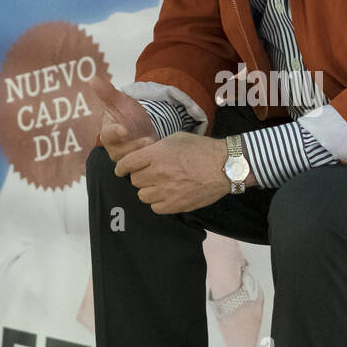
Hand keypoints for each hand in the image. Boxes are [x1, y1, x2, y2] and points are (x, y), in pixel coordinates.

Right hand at [90, 81, 157, 162]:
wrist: (142, 125)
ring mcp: (126, 159)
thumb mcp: (119, 101)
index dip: (115, 132)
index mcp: (107, 134)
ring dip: (143, 155)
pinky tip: (160, 155)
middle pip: (121, 152)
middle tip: (148, 140)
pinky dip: (150, 163)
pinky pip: (142, 169)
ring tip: (155, 145)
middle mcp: (114, 149)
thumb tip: (92, 79)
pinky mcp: (137, 165)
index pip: (108, 135)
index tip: (124, 129)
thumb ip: (107, 92)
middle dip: (134, 147)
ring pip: (132, 163)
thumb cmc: (127, 112)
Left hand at [115, 132, 231, 213]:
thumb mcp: (176, 139)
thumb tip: (144, 154)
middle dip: (141, 177)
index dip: (122, 168)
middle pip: (135, 181)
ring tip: (160, 186)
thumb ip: (157, 148)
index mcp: (156, 154)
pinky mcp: (176, 205)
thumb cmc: (202, 149)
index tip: (122, 171)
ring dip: (149, 190)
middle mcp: (158, 173)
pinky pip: (156, 208)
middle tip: (151, 175)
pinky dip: (158, 203)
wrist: (225, 166)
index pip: (127, 164)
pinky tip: (167, 195)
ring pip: (143, 196)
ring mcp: (166, 191)